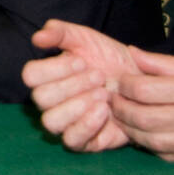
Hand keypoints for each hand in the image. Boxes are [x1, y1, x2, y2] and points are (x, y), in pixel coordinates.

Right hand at [24, 19, 139, 151]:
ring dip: (78, 105)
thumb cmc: (110, 59)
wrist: (143, 83)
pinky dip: (87, 124)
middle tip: (99, 76)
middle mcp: (50, 103)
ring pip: (51, 121)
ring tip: (103, 94)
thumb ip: (60, 32)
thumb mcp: (86, 38)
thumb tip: (37, 38)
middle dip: (72, 85)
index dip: (55, 68)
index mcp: (46, 77)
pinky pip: (72, 140)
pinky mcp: (83, 142)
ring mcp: (65, 123)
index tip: (82, 61)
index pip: (30, 76)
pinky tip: (105, 110)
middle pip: (41, 98)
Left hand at [110, 48, 173, 162]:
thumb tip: (132, 53)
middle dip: (119, 109)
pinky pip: (168, 156)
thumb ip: (166, 63)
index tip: (117, 81)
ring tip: (121, 118)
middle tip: (110, 101)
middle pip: (143, 118)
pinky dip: (150, 146)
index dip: (124, 86)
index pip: (145, 90)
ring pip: (152, 141)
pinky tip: (143, 135)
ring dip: (130, 130)